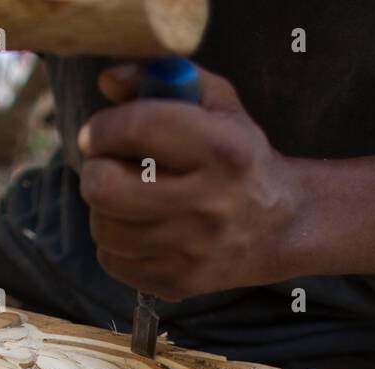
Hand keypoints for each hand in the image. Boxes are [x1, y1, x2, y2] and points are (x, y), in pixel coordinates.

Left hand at [78, 64, 300, 300]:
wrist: (279, 227)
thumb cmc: (239, 158)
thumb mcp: (219, 106)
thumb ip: (166, 78)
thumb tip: (108, 81)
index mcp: (222, 151)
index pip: (138, 129)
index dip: (103, 128)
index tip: (97, 132)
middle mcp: (209, 204)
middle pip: (104, 187)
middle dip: (95, 171)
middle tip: (107, 166)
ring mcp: (192, 250)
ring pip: (103, 227)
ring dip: (103, 209)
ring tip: (126, 198)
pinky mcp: (178, 283)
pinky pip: (111, 261)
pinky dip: (114, 243)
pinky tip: (137, 229)